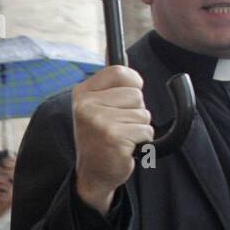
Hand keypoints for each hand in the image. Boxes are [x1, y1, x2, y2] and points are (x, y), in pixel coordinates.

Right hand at [72, 65, 151, 214]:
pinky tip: (125, 148)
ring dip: (139, 128)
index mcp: (83, 93)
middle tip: (119, 126)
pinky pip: (146, 131)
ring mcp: (100, 122)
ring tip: (122, 138)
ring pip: (143, 114)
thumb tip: (120, 54)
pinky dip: (142, 141)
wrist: (93, 174)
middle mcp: (87, 106)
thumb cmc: (100, 138)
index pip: (120, 72)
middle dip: (136, 111)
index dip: (133, 83)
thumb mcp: (96, 107)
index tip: (127, 99)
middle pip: (136, 94)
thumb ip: (109, 84)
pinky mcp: (114, 138)